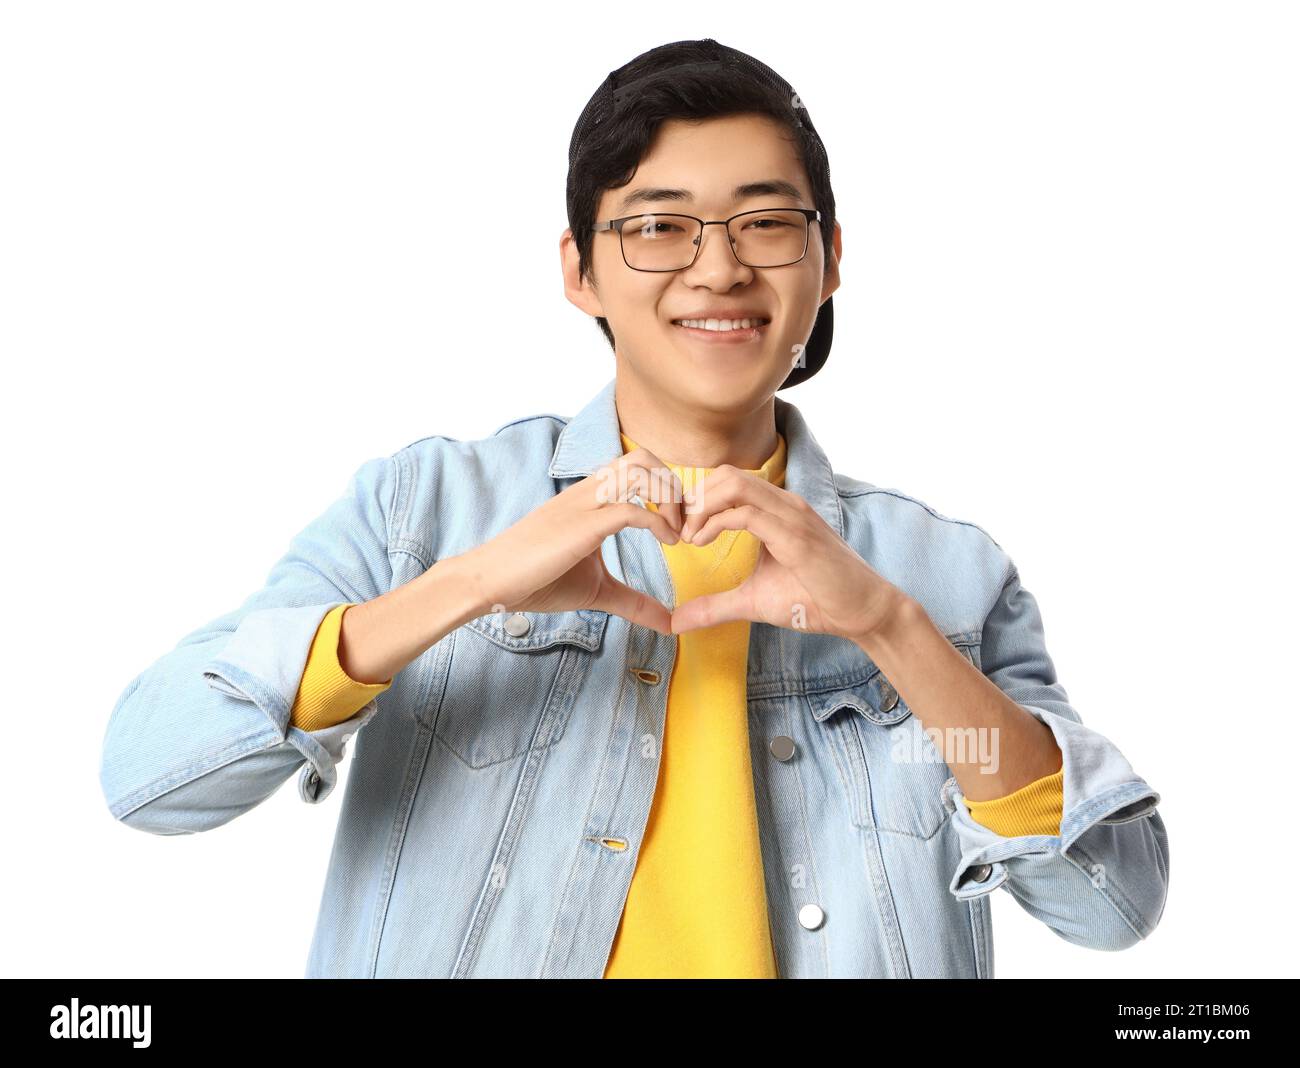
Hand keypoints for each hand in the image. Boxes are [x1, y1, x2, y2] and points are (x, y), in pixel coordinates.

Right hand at [459, 447, 685, 634]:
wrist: (489, 582)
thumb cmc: (536, 581)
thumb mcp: (596, 590)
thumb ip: (633, 601)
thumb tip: (668, 624)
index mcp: (590, 497)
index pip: (637, 467)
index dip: (667, 489)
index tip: (679, 525)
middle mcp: (588, 491)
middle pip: (643, 457)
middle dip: (673, 485)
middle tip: (683, 524)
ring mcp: (584, 504)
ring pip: (639, 470)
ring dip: (669, 498)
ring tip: (676, 534)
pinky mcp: (582, 526)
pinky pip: (630, 509)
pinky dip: (658, 523)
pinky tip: (666, 544)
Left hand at [669, 465, 908, 641]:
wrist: (862, 612)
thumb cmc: (815, 600)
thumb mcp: (753, 601)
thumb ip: (715, 606)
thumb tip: (675, 622)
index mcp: (776, 510)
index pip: (727, 482)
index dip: (696, 501)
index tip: (679, 531)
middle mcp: (784, 503)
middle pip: (725, 474)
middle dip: (693, 499)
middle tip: (678, 531)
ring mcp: (791, 514)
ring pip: (733, 484)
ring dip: (701, 507)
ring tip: (688, 537)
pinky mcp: (795, 535)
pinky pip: (746, 513)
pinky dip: (715, 523)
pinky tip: (701, 543)